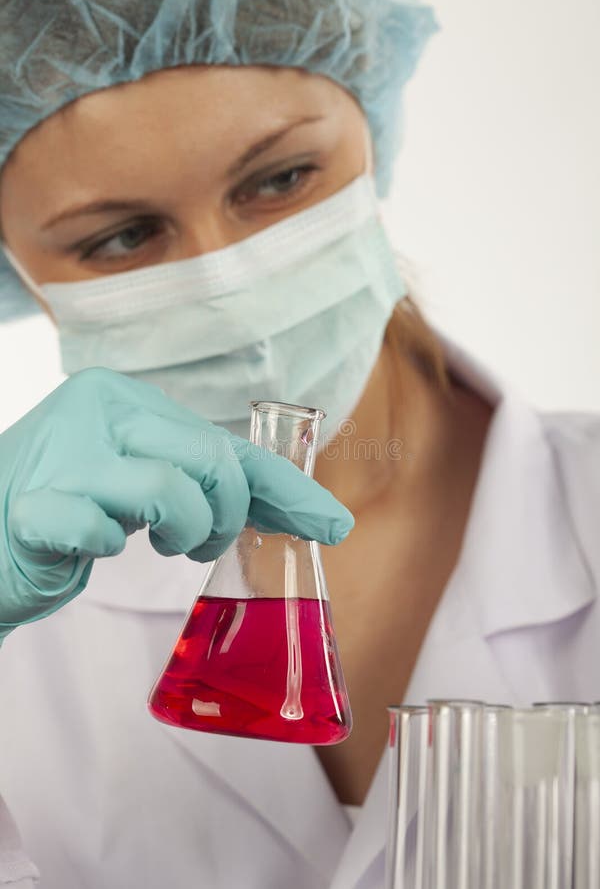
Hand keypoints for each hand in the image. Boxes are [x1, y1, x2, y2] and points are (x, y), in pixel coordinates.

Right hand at [0, 368, 352, 640]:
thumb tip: (307, 512)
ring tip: (158, 544)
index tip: (331, 525)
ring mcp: (63, 453)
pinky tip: (92, 545)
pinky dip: (106, 548)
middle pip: (212, 461)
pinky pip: (98, 530)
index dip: (286, 488)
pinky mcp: (35, 505)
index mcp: (126, 399)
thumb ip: (212, 488)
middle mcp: (97, 409)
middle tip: (203, 543)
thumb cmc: (70, 509)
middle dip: (228, 516)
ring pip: (172, 491)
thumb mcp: (147, 486)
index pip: (228, 444)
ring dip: (183, 533)